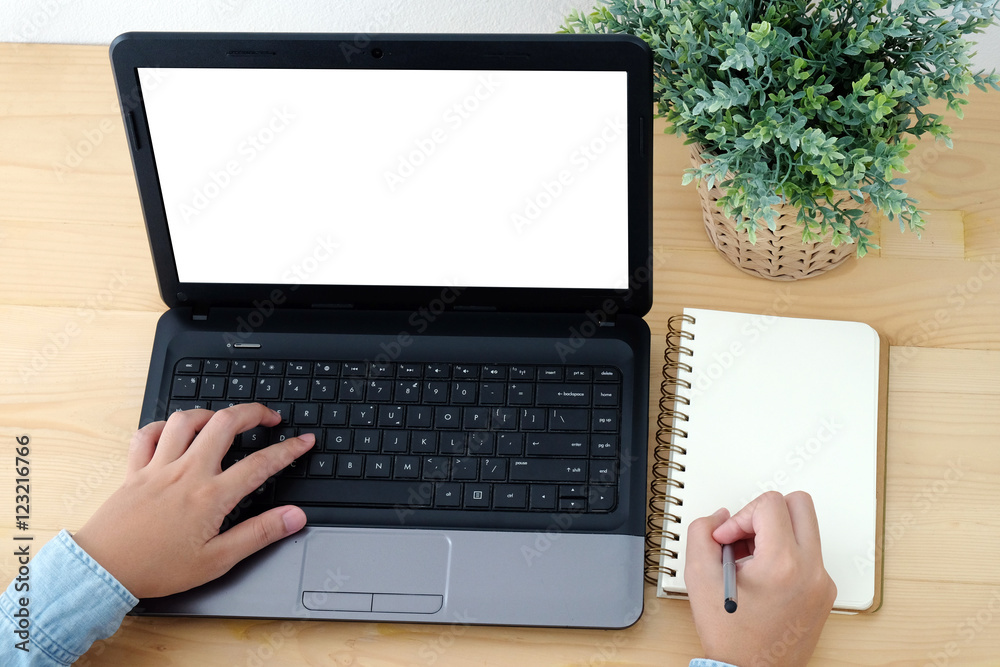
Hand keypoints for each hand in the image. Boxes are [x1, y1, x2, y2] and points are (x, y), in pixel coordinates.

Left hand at [73, 403, 314, 598]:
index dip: (288, 450)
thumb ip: (259, 534)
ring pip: (186, 419)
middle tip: (269, 417)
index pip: (260, 463)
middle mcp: (187, 473)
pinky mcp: (134, 470)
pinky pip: (147, 434)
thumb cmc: (158, 568)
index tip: (304, 441)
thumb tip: (294, 517)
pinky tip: (174, 432)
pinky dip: (163, 426)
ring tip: (224, 420)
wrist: (103, 570)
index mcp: (211, 496)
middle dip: (253, 412)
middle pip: (225, 423)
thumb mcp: (217, 560)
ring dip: (211, 413)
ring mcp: (158, 467)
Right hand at [684, 491, 836, 666]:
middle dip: (765, 512)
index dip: (740, 515)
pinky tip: (762, 578)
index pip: (770, 504)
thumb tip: (721, 517)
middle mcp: (811, 570)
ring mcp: (823, 582)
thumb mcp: (699, 577)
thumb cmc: (731, 636)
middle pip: (799, 504)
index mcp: (783, 563)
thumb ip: (701, 533)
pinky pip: (808, 554)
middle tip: (745, 535)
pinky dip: (785, 555)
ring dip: (775, 533)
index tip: (727, 538)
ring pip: (805, 529)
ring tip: (750, 561)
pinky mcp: (824, 593)